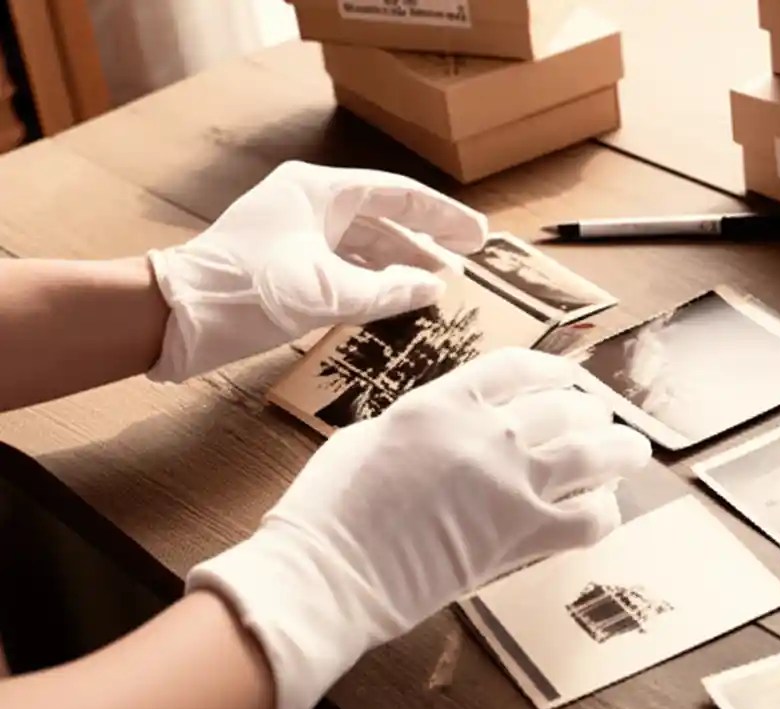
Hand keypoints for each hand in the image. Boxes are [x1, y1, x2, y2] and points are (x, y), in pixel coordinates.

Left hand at [147, 161, 486, 381]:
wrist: (170, 316)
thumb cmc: (243, 293)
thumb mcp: (325, 294)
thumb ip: (387, 291)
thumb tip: (433, 288)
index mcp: (319, 192)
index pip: (399, 197)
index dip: (444, 218)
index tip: (478, 237)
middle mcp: (308, 202)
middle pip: (383, 218)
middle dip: (426, 243)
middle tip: (466, 262)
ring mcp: (294, 230)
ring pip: (362, 242)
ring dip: (399, 264)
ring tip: (436, 285)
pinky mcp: (283, 260)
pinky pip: (341, 262)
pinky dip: (370, 278)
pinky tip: (393, 297)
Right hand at [186, 349, 651, 708]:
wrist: (329, 573)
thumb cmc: (330, 511)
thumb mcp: (369, 437)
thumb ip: (422, 423)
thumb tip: (447, 426)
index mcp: (443, 402)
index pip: (516, 368)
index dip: (552, 371)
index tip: (566, 378)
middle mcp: (486, 433)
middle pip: (563, 407)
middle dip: (589, 412)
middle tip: (601, 420)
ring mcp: (509, 483)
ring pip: (591, 453)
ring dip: (620, 449)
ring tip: (634, 450)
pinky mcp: (521, 535)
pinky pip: (587, 517)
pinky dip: (604, 511)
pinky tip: (604, 509)